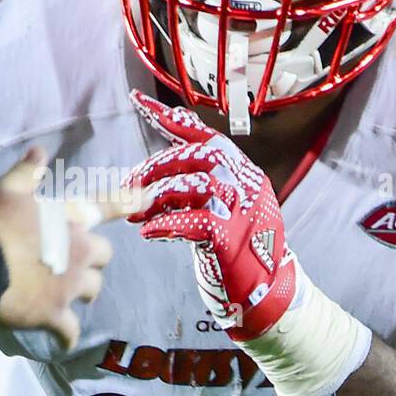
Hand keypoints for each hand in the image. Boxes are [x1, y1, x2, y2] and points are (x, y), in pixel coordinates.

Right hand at [0, 148, 136, 348]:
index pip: (105, 206)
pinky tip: (62, 342)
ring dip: (83, 292)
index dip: (128, 201)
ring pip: (93, 291)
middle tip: (75, 264)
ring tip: (66, 296)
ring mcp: (69, 286)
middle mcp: (79, 252)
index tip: (147, 197)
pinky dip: (66, 337)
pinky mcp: (54, 315)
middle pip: (104, 256)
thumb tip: (39, 151)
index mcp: (69, 220)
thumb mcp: (6, 190)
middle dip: (93, 260)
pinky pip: (70, 332)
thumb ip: (26, 172)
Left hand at [126, 91, 295, 340]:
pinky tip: (149, 233)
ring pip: (192, 185)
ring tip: (135, 214)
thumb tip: (150, 178)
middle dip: (155, 169)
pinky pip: (193, 220)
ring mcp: (243, 208)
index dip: (170, 117)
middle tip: (128, 187)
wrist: (267, 293)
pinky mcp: (233, 236)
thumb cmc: (236, 252)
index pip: (204, 134)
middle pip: (195, 156)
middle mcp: (247, 182)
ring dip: (155, 198)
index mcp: (242, 170)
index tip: (139, 102)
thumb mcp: (219, 210)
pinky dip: (166, 224)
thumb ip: (194, 189)